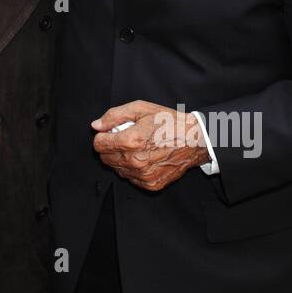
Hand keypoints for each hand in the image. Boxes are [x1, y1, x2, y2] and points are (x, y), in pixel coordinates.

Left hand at [90, 101, 208, 191]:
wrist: (194, 140)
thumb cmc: (168, 122)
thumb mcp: (140, 108)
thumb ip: (114, 116)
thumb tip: (96, 125)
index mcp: (131, 141)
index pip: (98, 144)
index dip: (103, 136)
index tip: (112, 132)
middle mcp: (135, 161)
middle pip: (105, 158)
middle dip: (111, 148)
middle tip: (126, 138)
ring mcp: (143, 175)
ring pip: (117, 169)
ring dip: (122, 159)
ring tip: (138, 148)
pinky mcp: (151, 184)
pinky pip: (131, 178)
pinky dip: (134, 169)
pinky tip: (146, 158)